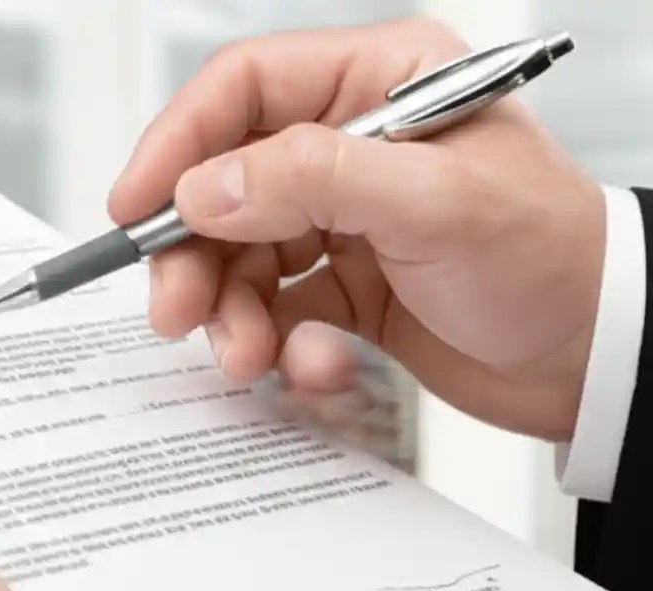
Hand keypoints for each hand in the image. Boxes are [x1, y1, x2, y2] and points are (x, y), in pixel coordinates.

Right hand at [109, 17, 604, 441]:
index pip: (242, 89)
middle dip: (194, 254)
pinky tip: (316, 367)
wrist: (595, 357)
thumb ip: (310, 180)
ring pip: (238, 253)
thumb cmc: (548, 259)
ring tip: (249, 357)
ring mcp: (342, 215)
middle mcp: (350, 143)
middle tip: (177, 311)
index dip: (177, 144)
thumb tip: (202, 190)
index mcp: (378, 83)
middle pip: (223, 182)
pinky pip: (274, 308)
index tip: (135, 208)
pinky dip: (279, 344)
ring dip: (231, 312)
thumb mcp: (434, 204)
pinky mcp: (341, 281)